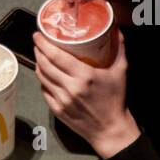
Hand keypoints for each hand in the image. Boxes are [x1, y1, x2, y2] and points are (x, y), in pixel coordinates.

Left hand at [36, 29, 140, 158]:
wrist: (111, 130)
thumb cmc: (115, 100)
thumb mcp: (120, 72)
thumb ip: (119, 48)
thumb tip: (116, 29)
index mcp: (84, 76)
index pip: (56, 56)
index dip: (43, 44)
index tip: (38, 34)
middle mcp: (70, 88)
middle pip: (45, 64)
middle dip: (38, 50)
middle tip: (38, 42)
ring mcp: (61, 100)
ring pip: (42, 76)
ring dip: (38, 63)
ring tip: (40, 55)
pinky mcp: (57, 110)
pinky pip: (44, 90)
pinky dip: (43, 80)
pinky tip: (45, 74)